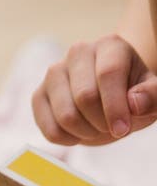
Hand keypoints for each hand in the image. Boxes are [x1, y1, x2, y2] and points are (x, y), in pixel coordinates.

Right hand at [32, 34, 156, 145]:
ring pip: (65, 116)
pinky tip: (79, 132)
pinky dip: (68, 140)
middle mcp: (78, 52)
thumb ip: (152, 97)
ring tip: (96, 128)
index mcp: (109, 45)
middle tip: (112, 127)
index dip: (116, 107)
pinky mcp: (39, 96)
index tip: (124, 130)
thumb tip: (134, 104)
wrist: (109, 101)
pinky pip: (50, 129)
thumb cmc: (132, 96)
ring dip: (86, 133)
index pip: (107, 74)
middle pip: (85, 97)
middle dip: (102, 122)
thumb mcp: (152, 97)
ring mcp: (54, 73)